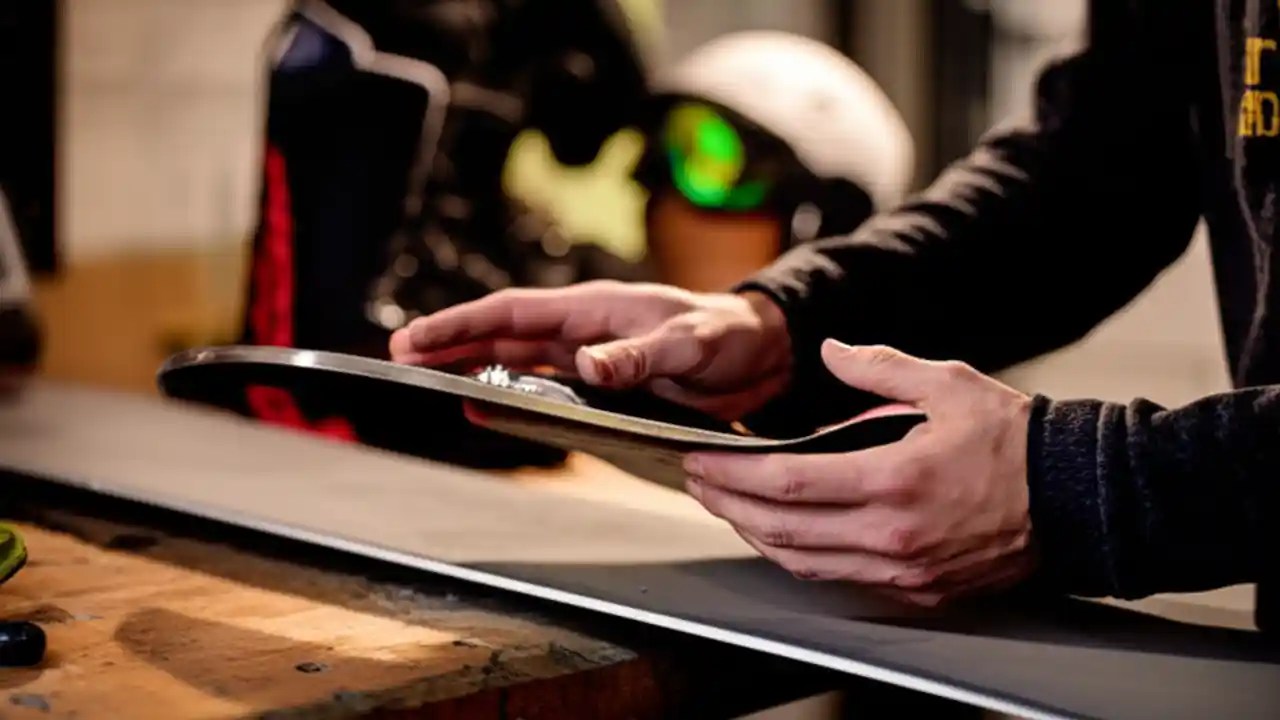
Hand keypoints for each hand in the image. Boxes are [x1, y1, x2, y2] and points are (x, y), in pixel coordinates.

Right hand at [390, 280, 793, 419]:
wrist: (760, 353)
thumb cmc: (727, 336)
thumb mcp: (689, 346)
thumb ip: (640, 356)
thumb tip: (587, 366)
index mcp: (594, 307)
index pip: (513, 312)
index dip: (461, 323)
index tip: (415, 338)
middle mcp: (581, 328)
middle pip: (501, 333)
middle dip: (450, 343)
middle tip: (399, 358)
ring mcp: (587, 354)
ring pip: (515, 358)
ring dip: (473, 367)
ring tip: (427, 380)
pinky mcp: (601, 383)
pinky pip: (544, 386)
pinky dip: (511, 393)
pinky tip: (484, 405)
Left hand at [682, 340, 1037, 606]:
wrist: (1076, 497)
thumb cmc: (1013, 438)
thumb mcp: (946, 383)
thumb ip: (878, 367)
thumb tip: (828, 349)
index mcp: (895, 479)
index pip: (788, 485)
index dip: (733, 475)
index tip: (699, 459)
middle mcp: (894, 533)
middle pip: (782, 529)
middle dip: (727, 505)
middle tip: (696, 481)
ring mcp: (904, 569)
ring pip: (803, 562)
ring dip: (755, 534)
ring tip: (726, 504)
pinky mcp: (917, 589)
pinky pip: (839, 578)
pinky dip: (798, 556)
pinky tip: (779, 533)